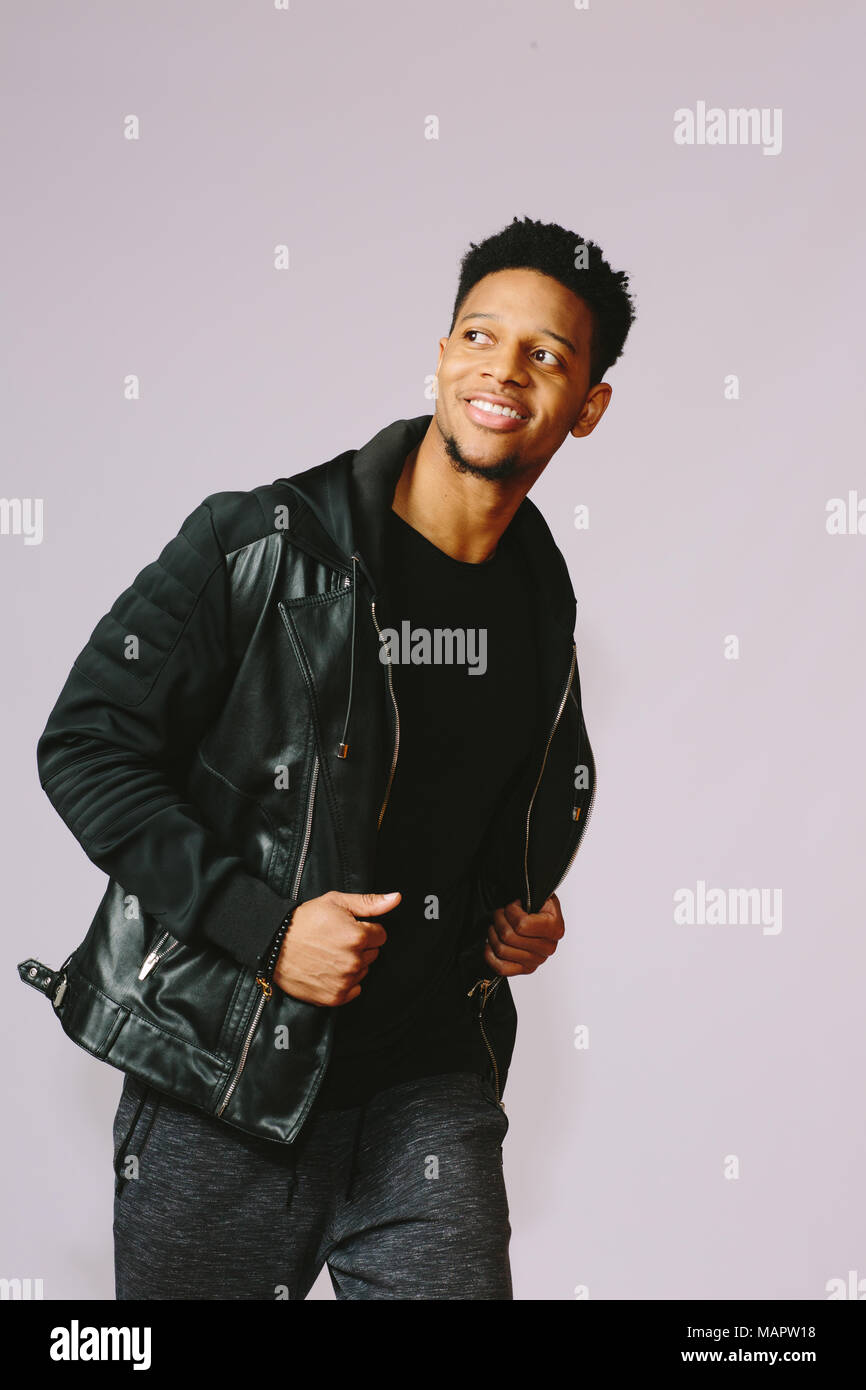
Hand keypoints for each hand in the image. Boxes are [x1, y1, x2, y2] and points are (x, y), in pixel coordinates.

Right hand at [272, 889, 400, 1005]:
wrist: (273, 944)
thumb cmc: (304, 920)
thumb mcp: (336, 902)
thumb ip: (370, 902)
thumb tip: (396, 898)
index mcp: (358, 937)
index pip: (381, 935)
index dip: (366, 930)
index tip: (348, 928)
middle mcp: (353, 962)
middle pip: (373, 954)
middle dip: (360, 947)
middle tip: (336, 940)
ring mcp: (343, 982)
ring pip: (363, 971)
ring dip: (352, 964)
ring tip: (329, 954)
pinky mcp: (334, 997)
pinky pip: (353, 990)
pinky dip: (345, 982)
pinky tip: (328, 970)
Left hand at [483, 892, 564, 976]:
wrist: (542, 917)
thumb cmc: (539, 905)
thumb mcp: (541, 895)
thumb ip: (533, 896)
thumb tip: (520, 901)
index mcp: (555, 929)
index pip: (521, 924)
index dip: (511, 911)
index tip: (513, 905)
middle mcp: (548, 948)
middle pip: (508, 937)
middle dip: (499, 920)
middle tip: (500, 914)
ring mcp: (537, 961)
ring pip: (501, 950)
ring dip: (493, 934)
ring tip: (496, 926)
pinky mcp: (525, 969)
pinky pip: (501, 968)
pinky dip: (490, 955)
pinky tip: (491, 943)